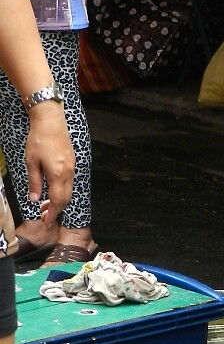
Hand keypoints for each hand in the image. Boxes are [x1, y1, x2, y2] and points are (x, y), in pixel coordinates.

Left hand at [25, 105, 74, 223]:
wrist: (51, 121)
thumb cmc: (38, 139)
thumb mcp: (31, 162)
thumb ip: (34, 182)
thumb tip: (35, 199)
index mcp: (58, 174)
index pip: (58, 200)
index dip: (53, 213)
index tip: (46, 222)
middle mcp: (68, 172)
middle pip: (66, 198)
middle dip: (56, 210)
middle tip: (44, 217)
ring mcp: (72, 167)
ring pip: (68, 191)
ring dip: (58, 201)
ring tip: (45, 205)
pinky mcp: (71, 162)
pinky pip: (69, 182)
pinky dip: (61, 191)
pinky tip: (51, 191)